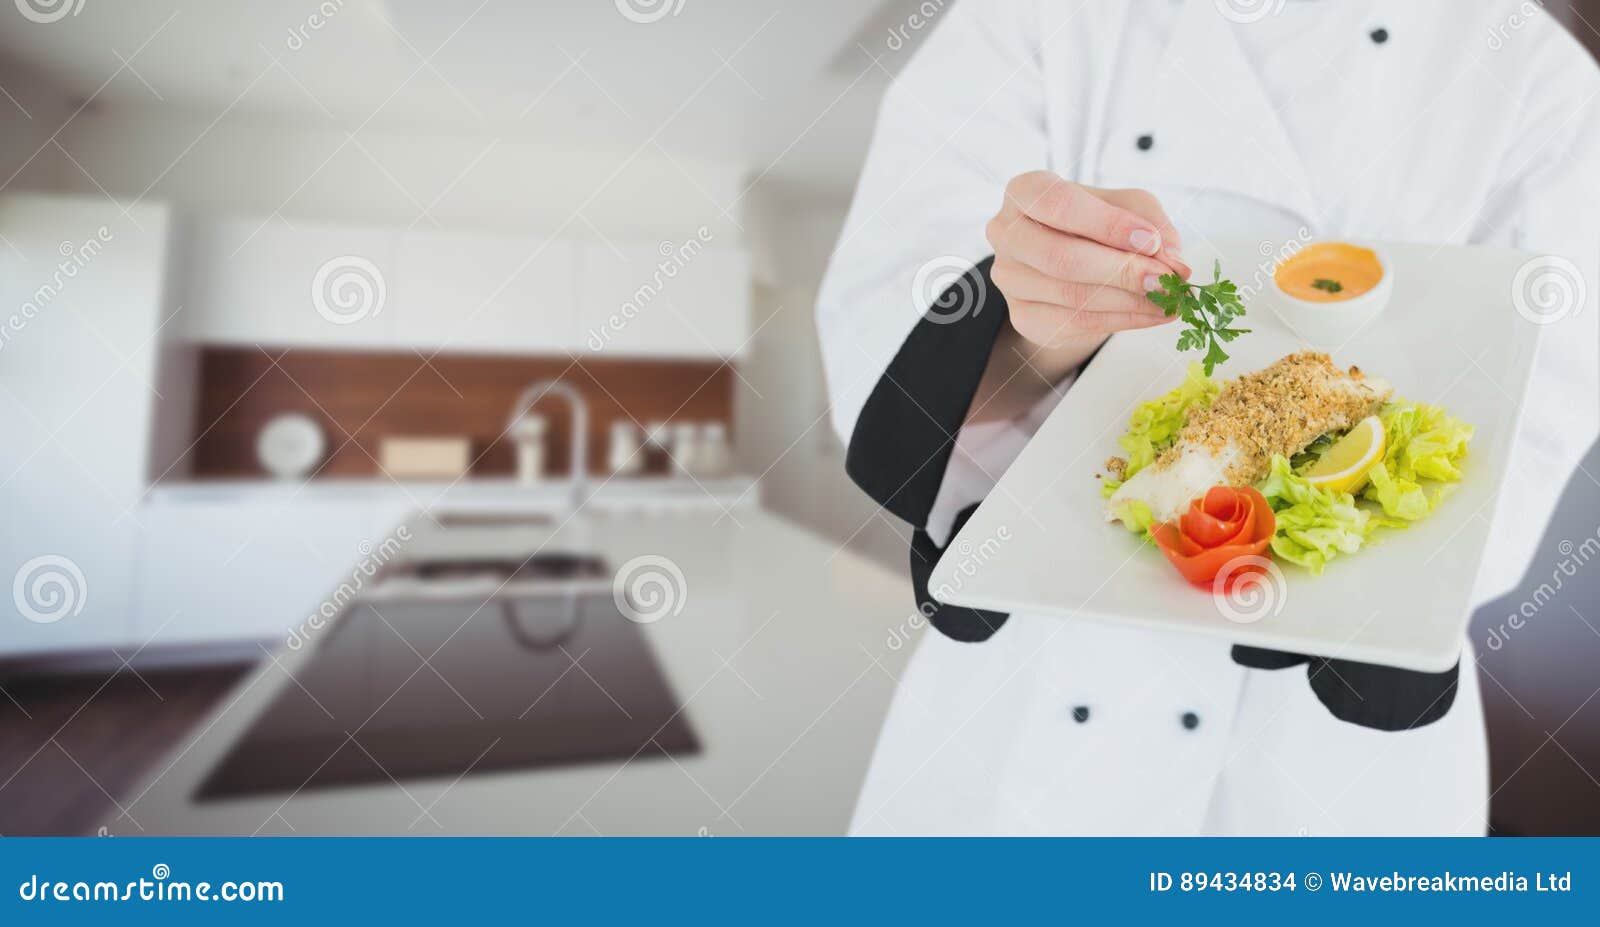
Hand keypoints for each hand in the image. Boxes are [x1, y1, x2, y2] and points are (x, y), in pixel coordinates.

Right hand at [966, 173, 1190, 423]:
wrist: (1071, 260)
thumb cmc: (1096, 222)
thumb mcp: (1127, 205)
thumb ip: (1149, 221)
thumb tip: (1172, 260)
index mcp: (1025, 191)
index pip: (1059, 205)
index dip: (1107, 225)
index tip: (1151, 241)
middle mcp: (1007, 233)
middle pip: (1061, 258)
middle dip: (1121, 271)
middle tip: (1166, 280)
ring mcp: (1009, 279)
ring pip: (1071, 296)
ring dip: (1128, 301)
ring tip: (1169, 300)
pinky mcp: (1022, 316)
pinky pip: (1074, 324)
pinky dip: (1121, 321)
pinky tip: (1151, 315)